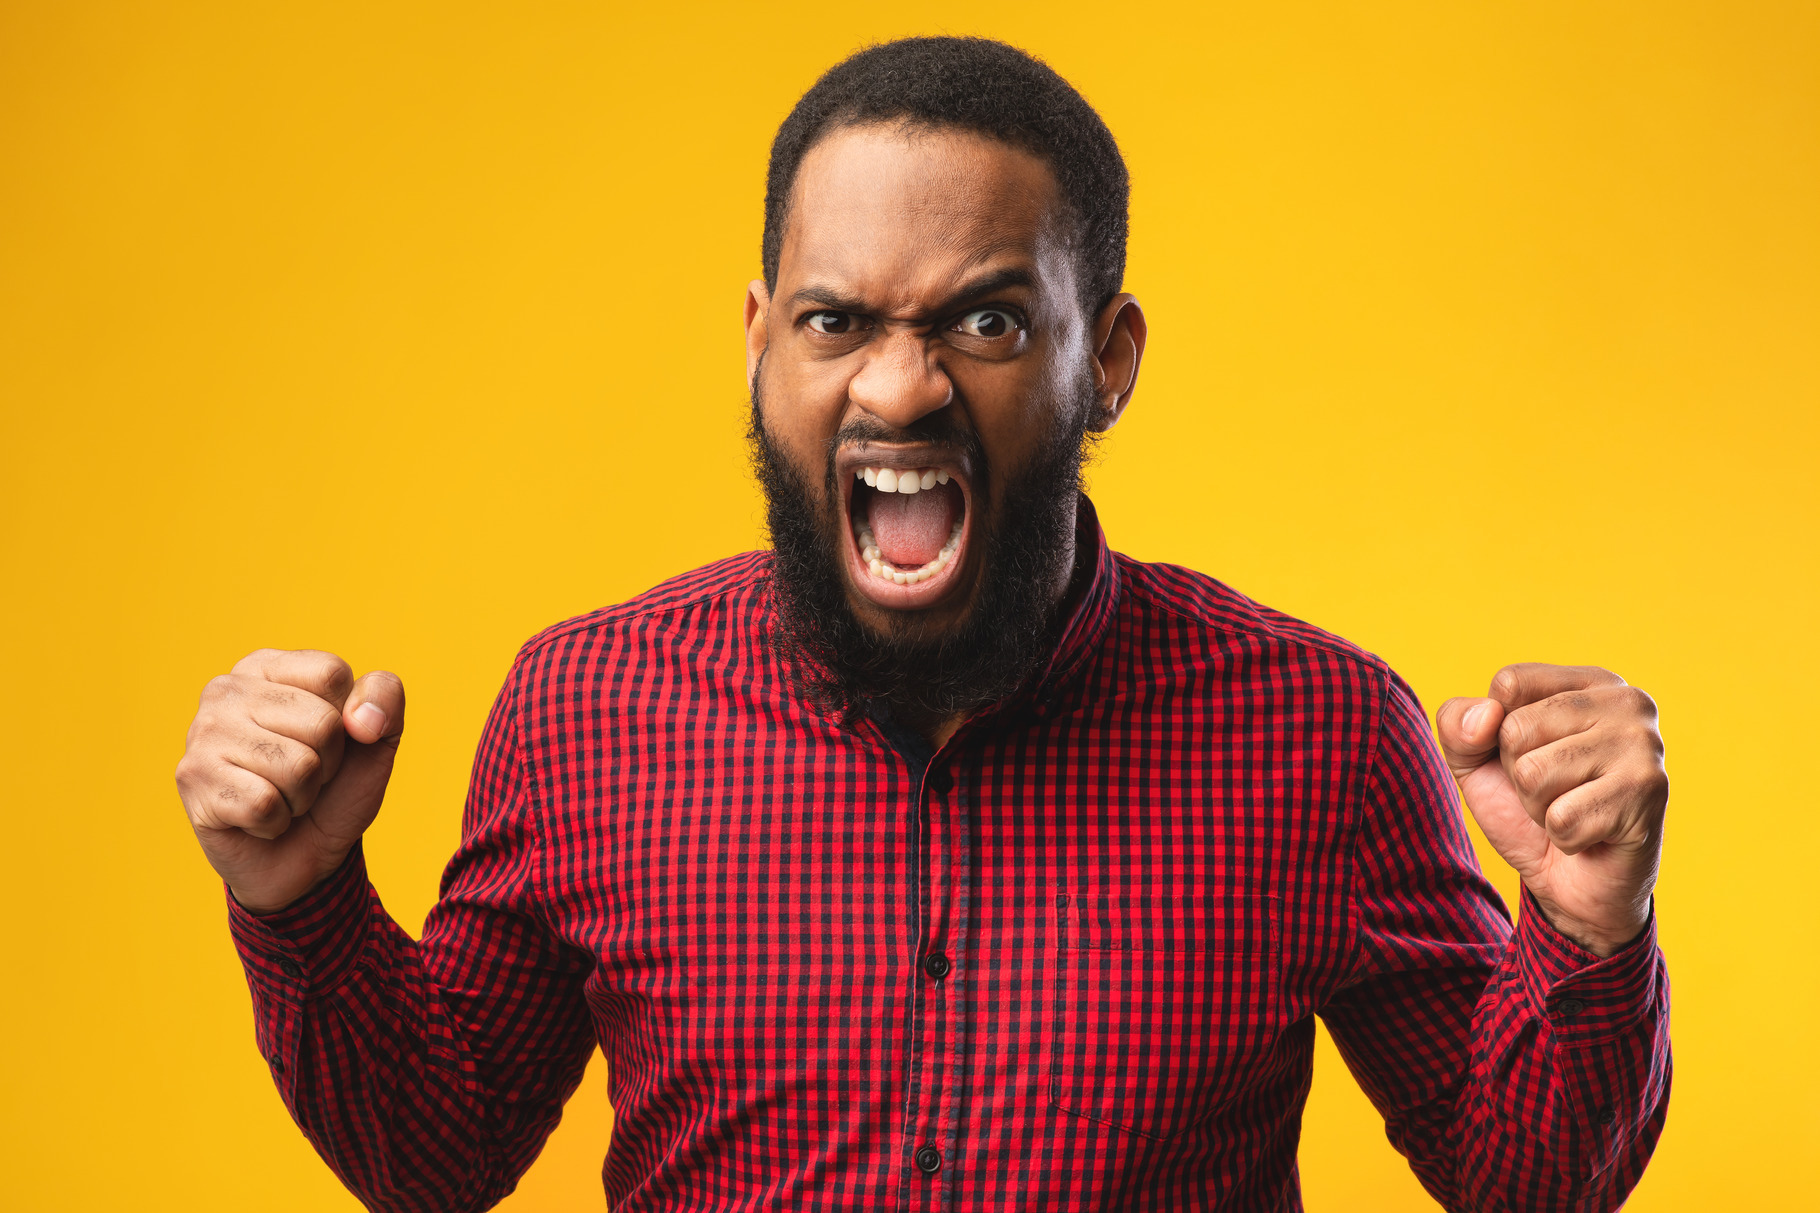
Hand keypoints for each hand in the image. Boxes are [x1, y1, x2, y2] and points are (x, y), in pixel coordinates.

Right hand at [175, 649, 404, 914]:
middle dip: (327, 763)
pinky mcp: (192, 781)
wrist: (303, 858)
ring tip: (282, 795)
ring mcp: (202, 734)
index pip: (332, 675)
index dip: (347, 720)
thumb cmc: (335, 787)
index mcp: (267, 665)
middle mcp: (226, 689)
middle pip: (321, 724)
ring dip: (302, 795)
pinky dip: (276, 822)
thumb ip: (385, 696)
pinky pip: (265, 804)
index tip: (328, 741)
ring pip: (296, 766)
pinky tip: (259, 819)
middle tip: (304, 776)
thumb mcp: (376, 737)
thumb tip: (362, 720)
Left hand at [1436, 664, 1667, 956]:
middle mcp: (1627, 702)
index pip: (1508, 684)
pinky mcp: (1648, 795)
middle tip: (1554, 793)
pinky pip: (1562, 819)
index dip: (1497, 732)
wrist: (1570, 882)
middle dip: (1519, 775)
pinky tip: (1591, 835)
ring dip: (1539, 808)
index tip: (1532, 755)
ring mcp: (1644, 746)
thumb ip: (1457, 723)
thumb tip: (1487, 715)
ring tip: (1571, 810)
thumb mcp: (1473, 759)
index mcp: (1588, 680)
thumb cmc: (1525, 807)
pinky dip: (1563, 837)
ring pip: (1534, 774)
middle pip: (1516, 729)